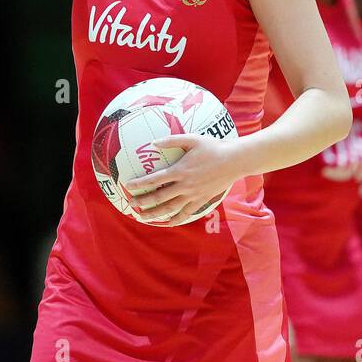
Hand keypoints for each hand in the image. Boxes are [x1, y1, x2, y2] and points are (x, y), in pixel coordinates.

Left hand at [121, 134, 244, 226]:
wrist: (234, 161)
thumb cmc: (213, 147)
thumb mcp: (192, 139)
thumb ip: (172, 140)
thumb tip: (153, 142)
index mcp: (180, 170)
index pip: (155, 179)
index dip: (140, 183)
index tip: (127, 186)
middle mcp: (185, 185)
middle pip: (159, 197)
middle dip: (143, 201)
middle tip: (131, 204)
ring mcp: (193, 195)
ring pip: (170, 208)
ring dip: (155, 213)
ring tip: (142, 217)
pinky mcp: (202, 200)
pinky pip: (186, 213)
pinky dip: (175, 219)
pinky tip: (167, 222)